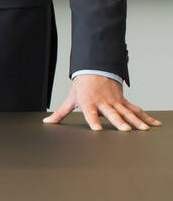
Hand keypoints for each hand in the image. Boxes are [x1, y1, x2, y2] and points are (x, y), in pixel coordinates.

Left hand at [44, 74, 160, 131]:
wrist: (95, 70)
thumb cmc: (82, 86)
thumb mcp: (70, 99)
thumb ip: (60, 113)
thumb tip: (47, 122)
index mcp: (89, 103)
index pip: (90, 113)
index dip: (93, 121)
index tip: (97, 129)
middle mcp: (103, 103)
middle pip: (112, 113)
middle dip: (119, 122)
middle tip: (126, 130)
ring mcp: (115, 102)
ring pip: (127, 112)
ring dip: (136, 120)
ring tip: (144, 129)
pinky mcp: (123, 101)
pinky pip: (136, 109)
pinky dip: (146, 116)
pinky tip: (153, 124)